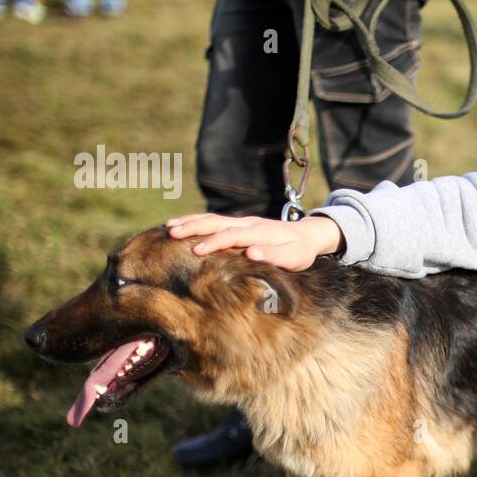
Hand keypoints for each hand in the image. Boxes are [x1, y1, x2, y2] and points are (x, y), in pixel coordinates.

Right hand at [165, 214, 341, 271]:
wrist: (308, 235)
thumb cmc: (300, 251)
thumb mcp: (294, 258)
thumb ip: (274, 255)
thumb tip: (250, 254)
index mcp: (261, 232)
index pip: (233, 235)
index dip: (215, 242)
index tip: (196, 252)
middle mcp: (249, 223)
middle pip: (217, 221)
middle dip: (194, 227)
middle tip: (172, 234)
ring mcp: (243, 221)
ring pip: (213, 218)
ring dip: (191, 222)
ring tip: (168, 227)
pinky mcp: (239, 224)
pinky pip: (215, 220)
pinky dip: (197, 221)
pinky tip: (181, 225)